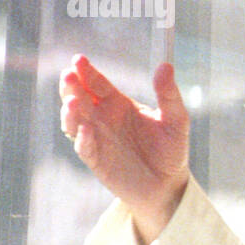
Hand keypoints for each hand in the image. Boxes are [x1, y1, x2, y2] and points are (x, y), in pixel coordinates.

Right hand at [59, 55, 189, 244]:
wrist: (168, 184)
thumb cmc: (171, 149)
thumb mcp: (176, 120)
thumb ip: (169, 95)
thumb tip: (166, 66)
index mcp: (119, 103)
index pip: (98, 84)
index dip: (87, 72)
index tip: (79, 60)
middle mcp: (103, 118)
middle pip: (80, 97)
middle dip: (72, 86)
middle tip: (68, 75)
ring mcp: (97, 138)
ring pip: (74, 120)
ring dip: (70, 111)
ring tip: (73, 101)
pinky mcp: (96, 159)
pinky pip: (84, 147)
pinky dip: (82, 138)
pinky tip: (86, 129)